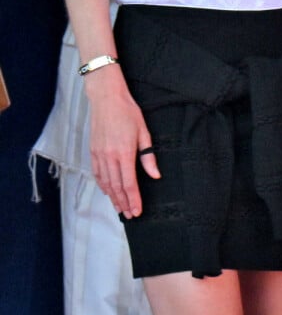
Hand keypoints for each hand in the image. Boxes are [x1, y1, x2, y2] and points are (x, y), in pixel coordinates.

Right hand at [86, 68, 159, 218]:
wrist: (106, 99)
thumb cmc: (127, 112)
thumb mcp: (143, 132)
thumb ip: (148, 156)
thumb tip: (155, 175)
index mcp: (124, 153)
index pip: (129, 183)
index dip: (133, 199)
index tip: (137, 210)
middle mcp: (109, 157)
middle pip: (116, 187)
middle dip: (124, 203)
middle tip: (130, 215)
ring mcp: (99, 155)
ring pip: (106, 182)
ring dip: (113, 197)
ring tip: (120, 208)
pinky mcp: (93, 151)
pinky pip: (97, 173)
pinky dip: (102, 185)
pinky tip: (108, 192)